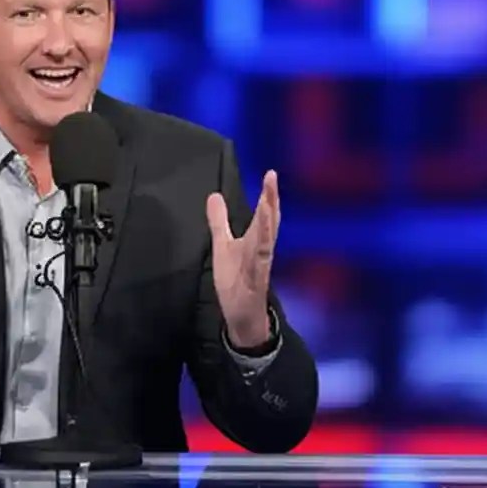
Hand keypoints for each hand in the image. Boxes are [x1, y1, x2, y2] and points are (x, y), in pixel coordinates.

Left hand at [205, 170, 279, 348]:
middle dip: (271, 200)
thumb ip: (219, 221)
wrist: (242, 314)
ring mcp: (260, 265)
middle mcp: (261, 249)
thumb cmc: (235, 279)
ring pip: (266, 240)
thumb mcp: (222, 245)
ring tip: (268, 202)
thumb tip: (214, 195)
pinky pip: (260, 265)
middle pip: (269, 221)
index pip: (264, 213)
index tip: (270, 173)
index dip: (268, 194)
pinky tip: (263, 242)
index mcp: (255, 240)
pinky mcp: (256, 282)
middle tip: (272, 177)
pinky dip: (261, 253)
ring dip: (268, 222)